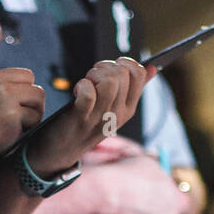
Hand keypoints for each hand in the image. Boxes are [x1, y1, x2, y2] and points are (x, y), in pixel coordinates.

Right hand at [0, 68, 44, 175]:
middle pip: (37, 90)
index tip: (19, 108)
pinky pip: (33, 123)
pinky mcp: (12, 119)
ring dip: (31, 120)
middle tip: (23, 123)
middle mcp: (0, 85)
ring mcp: (7, 100)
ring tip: (13, 131)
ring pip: (38, 105)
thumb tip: (23, 94)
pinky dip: (24, 133)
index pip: (26, 76)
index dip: (27, 93)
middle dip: (34, 107)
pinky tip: (6, 139)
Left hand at [26, 57, 151, 175]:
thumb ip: (132, 88)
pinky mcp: (82, 118)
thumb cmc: (86, 123)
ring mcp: (101, 118)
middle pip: (122, 73)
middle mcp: (119, 114)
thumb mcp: (113, 107)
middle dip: (106, 66)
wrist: (60, 150)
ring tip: (87, 82)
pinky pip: (89, 93)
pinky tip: (77, 92)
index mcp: (128, 109)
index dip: (124, 62)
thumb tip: (152, 68)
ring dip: (94, 74)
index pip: (139, 73)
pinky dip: (82, 86)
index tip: (111, 69)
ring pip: (110, 81)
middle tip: (93, 77)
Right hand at [85, 155, 190, 213]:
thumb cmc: (128, 175)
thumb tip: (159, 178)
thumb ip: (160, 177)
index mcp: (178, 202)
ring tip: (124, 206)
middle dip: (155, 213)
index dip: (171, 199)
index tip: (162, 194)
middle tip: (141, 202)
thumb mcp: (150, 165)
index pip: (182, 204)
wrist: (104, 192)